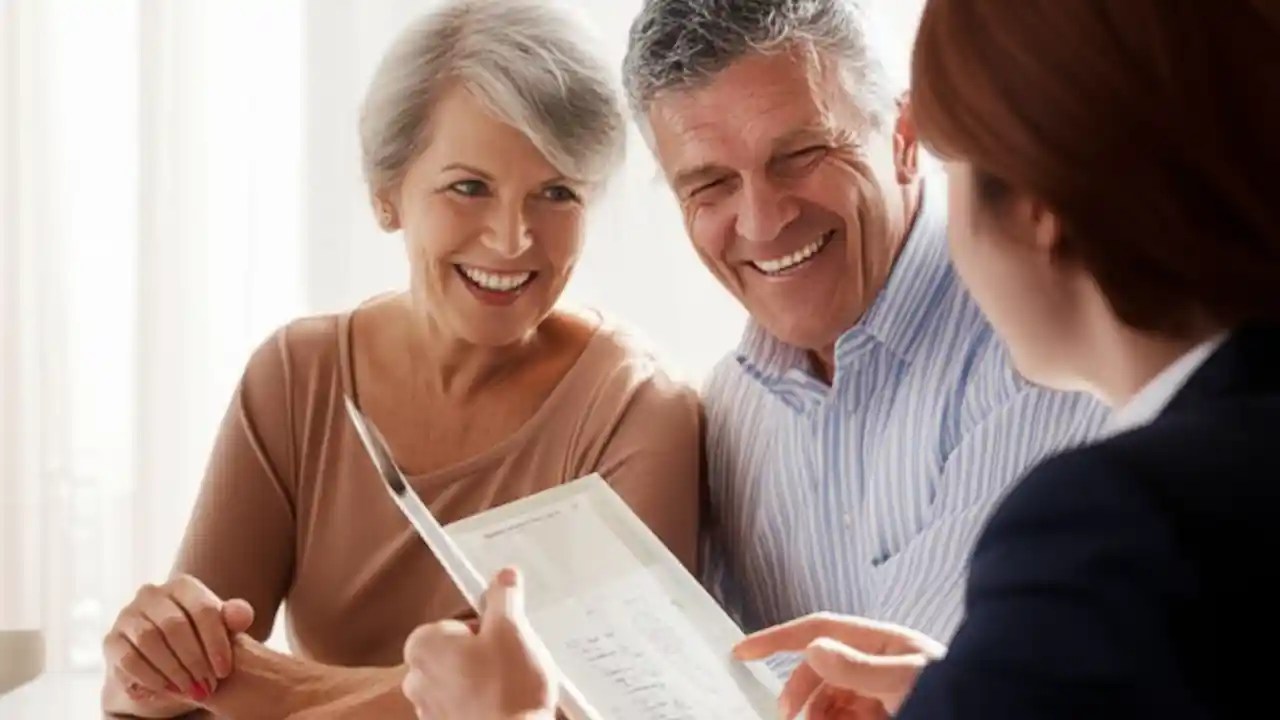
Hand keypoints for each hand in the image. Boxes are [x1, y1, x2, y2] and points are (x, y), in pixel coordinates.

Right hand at [102, 574, 254, 702]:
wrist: (168, 658)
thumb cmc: (201, 638)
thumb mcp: (221, 628)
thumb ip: (234, 618)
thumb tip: (241, 616)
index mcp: (183, 586)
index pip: (202, 610)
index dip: (215, 642)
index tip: (224, 670)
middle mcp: (151, 594)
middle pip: (174, 626)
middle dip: (194, 660)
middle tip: (207, 685)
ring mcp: (128, 615)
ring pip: (149, 640)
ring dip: (173, 670)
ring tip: (191, 689)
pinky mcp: (111, 640)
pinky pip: (129, 659)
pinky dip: (150, 677)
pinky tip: (167, 689)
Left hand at [402, 567, 556, 719]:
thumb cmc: (508, 688)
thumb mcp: (512, 630)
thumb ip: (504, 597)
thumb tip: (504, 575)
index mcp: (422, 644)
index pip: (458, 622)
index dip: (488, 629)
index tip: (505, 642)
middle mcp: (415, 677)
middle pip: (458, 652)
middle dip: (485, 656)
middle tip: (512, 665)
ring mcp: (427, 709)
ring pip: (462, 681)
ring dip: (484, 682)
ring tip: (510, 690)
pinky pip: (464, 707)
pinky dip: (481, 705)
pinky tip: (503, 708)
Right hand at [733, 612, 946, 718]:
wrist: (987, 708)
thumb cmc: (955, 693)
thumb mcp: (905, 680)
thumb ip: (858, 667)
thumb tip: (814, 650)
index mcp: (881, 641)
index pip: (817, 629)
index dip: (776, 638)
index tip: (741, 651)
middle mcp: (877, 661)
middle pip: (818, 668)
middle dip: (799, 692)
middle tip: (787, 719)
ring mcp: (881, 689)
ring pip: (830, 698)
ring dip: (818, 714)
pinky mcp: (885, 713)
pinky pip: (847, 715)